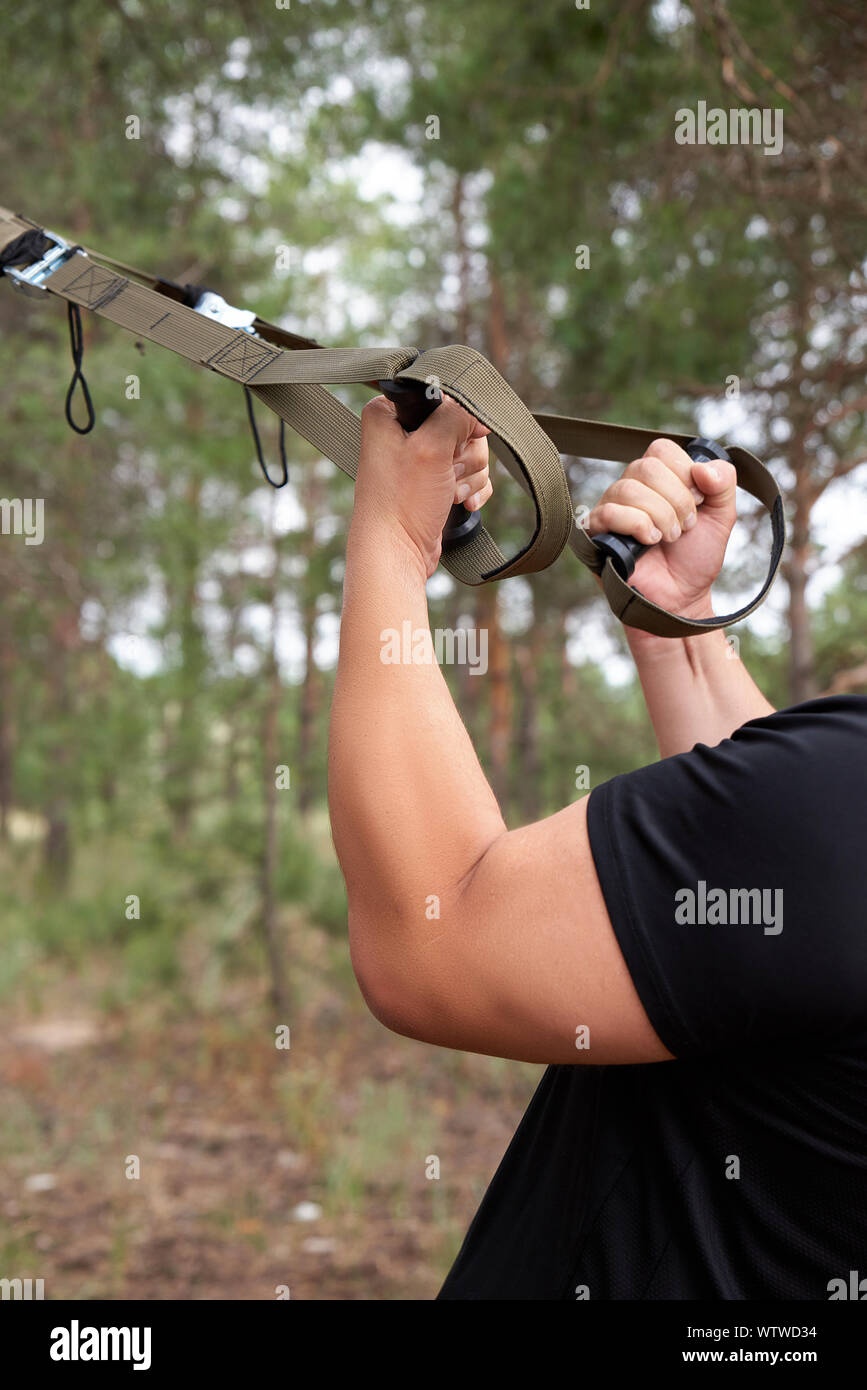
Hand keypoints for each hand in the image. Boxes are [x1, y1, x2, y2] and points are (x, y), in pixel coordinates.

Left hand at [354, 393, 491, 577]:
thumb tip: (476, 412)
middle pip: (461, 424)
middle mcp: (402, 433)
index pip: (440, 394)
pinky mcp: (434, 483)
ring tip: (449, 493)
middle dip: (464, 453)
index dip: (458, 417)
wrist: (397, 552)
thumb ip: (456, 416)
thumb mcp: (432, 447)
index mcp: (388, 413)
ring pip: (470, 451)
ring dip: (469, 475)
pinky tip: (461, 503)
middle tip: (447, 472)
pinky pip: (470, 475)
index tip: (457, 439)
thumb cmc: (402, 502)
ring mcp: (420, 460)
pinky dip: (472, 489)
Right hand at [586, 438, 737, 619]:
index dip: (683, 472)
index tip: (697, 502)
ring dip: (659, 515)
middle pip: (646, 467)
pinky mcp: (596, 532)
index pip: (661, 449)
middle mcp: (631, 487)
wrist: (681, 597)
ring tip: (668, 538)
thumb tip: (703, 467)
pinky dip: (637, 525)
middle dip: (676, 499)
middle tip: (685, 526)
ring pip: (629, 489)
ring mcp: (611, 508)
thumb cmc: (696, 557)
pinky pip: (609, 512)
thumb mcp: (723, 516)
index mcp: (658, 477)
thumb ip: (724, 483)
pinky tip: (648, 541)